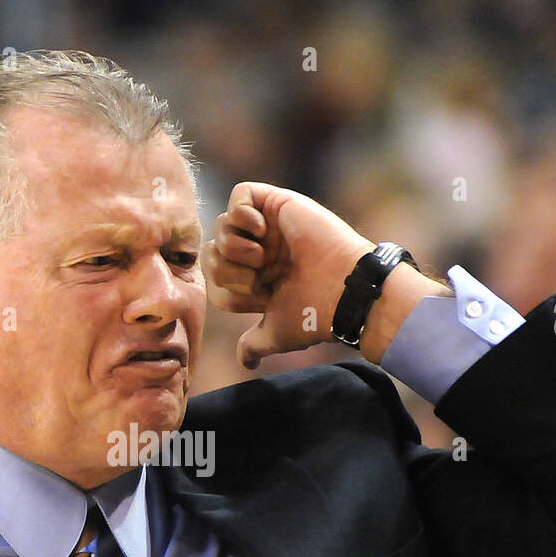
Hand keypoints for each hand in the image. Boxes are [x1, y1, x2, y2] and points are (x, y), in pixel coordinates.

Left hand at [202, 182, 373, 368]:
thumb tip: (245, 362)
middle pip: (212, 252)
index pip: (216, 279)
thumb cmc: (314, 313)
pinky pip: (241, 194)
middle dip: (225, 270)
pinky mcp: (279, 203)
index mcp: (259, 277)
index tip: (257, 299)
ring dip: (234, 247)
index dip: (227, 291)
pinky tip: (262, 231)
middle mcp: (262, 251)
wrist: (343, 291)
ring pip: (221, 224)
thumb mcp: (276, 334)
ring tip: (262, 257)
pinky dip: (242, 214)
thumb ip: (253, 344)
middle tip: (255, 278)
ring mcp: (270, 226)